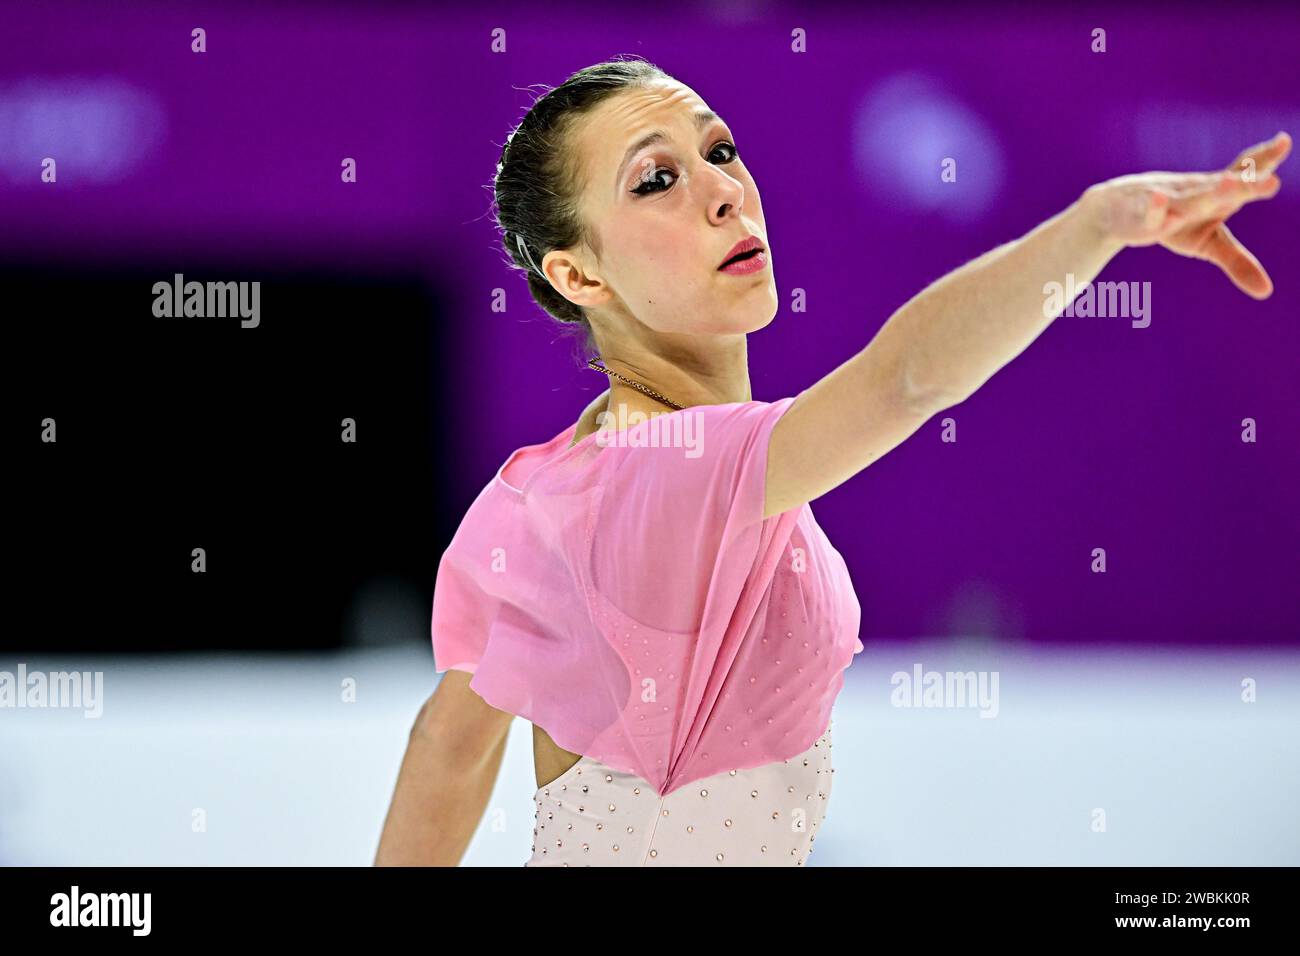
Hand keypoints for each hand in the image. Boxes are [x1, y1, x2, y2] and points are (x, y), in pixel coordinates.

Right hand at [1082, 131, 1290, 298]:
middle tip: (1273, 181)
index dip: (1263, 160)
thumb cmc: (1170, 223)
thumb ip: (1237, 262)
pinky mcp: (1139, 217)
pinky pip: (1148, 213)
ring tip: (1229, 184)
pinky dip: (1153, 208)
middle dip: (1246, 184)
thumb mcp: (1206, 243)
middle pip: (1224, 187)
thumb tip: (1266, 292)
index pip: (1242, 175)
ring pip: (1191, 198)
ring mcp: (1167, 203)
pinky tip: (1157, 200)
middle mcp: (1195, 194)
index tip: (1284, 142)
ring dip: (1210, 192)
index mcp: (1215, 196)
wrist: (1115, 212)